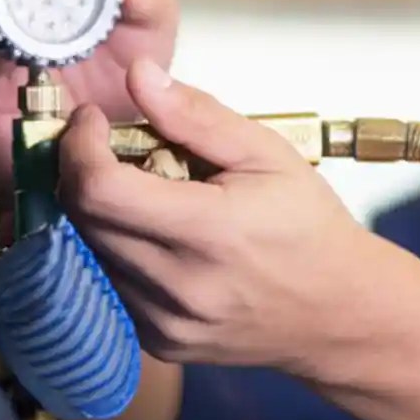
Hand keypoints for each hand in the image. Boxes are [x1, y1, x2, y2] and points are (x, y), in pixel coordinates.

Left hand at [57, 60, 375, 371]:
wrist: (339, 312)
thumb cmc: (310, 228)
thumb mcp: (268, 154)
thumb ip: (198, 115)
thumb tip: (139, 77)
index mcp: (209, 232)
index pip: (100, 189)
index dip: (80, 146)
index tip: (94, 121)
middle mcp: (179, 286)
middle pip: (84, 218)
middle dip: (87, 171)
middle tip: (119, 148)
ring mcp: (165, 322)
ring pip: (93, 251)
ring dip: (105, 213)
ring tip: (154, 196)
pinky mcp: (160, 342)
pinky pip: (114, 284)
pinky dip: (123, 251)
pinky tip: (165, 240)